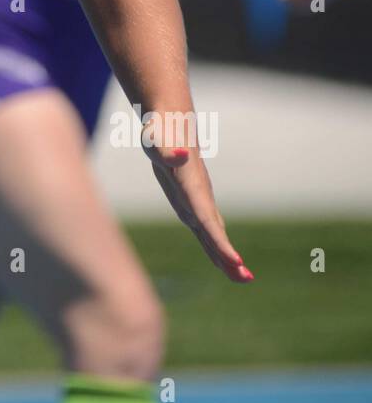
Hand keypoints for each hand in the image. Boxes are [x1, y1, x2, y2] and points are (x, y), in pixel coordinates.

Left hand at [141, 114, 251, 283]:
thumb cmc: (160, 132)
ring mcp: (197, 201)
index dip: (220, 242)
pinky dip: (214, 247)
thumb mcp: (155, 141)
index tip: (236, 261)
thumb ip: (167, 151)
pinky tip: (222, 262)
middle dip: (229, 256)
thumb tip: (180, 155)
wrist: (171, 123)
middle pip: (215, 232)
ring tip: (242, 278)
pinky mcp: (190, 202)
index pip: (207, 220)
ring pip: (213, 233)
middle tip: (247, 279)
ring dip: (225, 256)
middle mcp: (199, 197)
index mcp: (192, 188)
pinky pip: (205, 230)